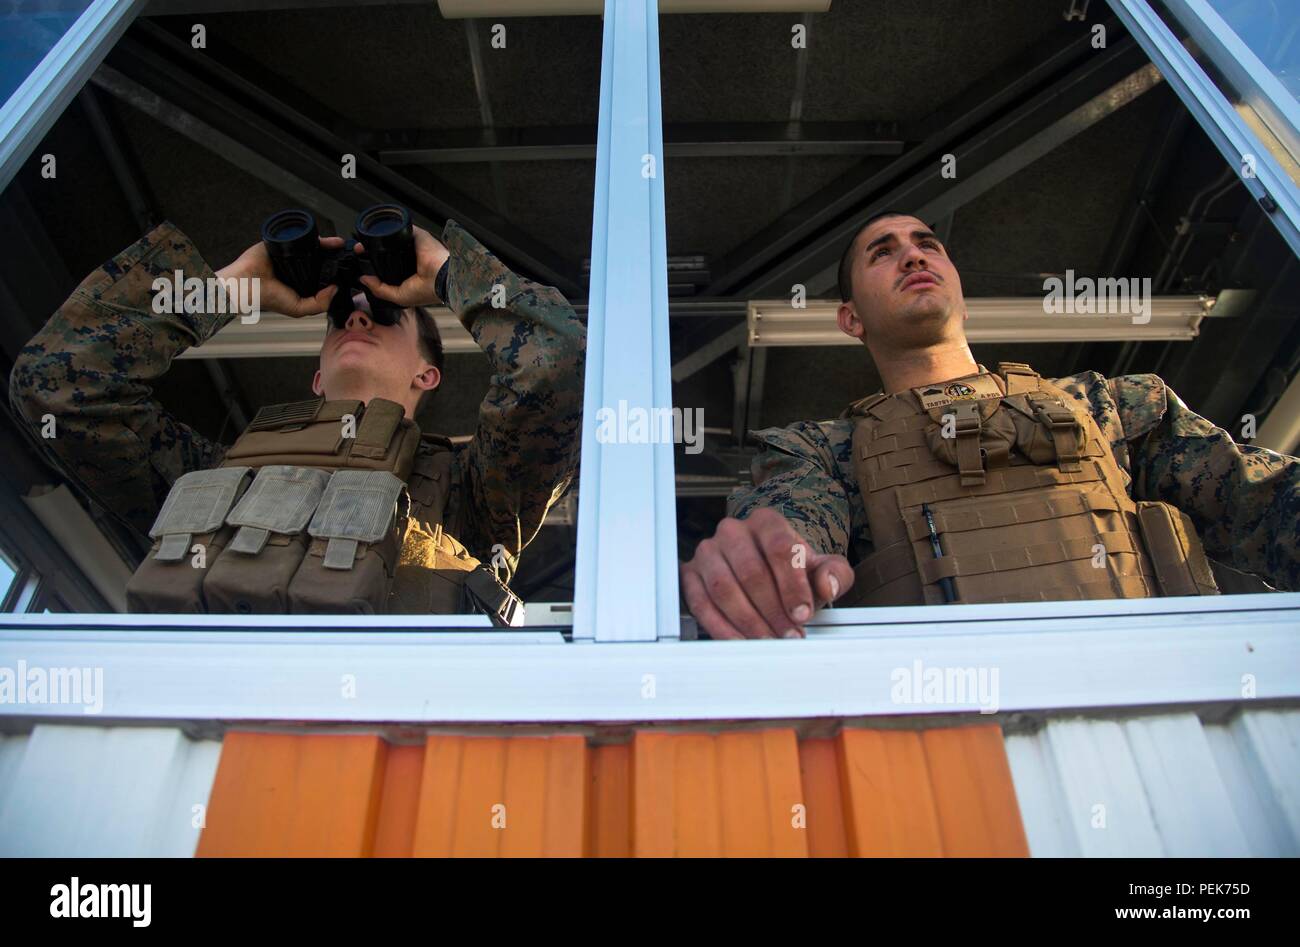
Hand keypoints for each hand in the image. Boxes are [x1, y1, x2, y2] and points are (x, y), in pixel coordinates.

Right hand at [216, 237, 342, 317]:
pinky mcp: (281, 241)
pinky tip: (324, 237)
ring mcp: (289, 253)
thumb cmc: (268, 298)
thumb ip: (320, 303)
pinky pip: (298, 235)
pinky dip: (310, 234)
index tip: (348, 268)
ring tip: (340, 244)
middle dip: (334, 255)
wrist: (245, 283)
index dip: (336, 271)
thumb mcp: (299, 308)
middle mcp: (297, 267)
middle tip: (348, 252)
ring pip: (312, 245)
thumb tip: (335, 289)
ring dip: (326, 243)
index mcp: (302, 281)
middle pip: (320, 257)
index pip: (323, 274)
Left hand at [357, 225, 450, 306]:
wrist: (442, 279)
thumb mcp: (399, 296)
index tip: (362, 261)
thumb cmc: (428, 290)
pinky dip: (390, 228)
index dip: (373, 263)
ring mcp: (414, 245)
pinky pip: (401, 228)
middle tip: (360, 250)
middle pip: (387, 250)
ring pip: (392, 238)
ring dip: (379, 238)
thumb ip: (380, 289)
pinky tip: (377, 232)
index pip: (387, 265)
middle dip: (372, 250)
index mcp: (407, 273)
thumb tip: (363, 279)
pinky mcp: (417, 235)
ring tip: (365, 242)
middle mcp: (410, 258)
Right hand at [680, 507, 853, 639]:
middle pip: (750, 571)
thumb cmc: (792, 571)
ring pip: (723, 588)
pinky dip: (720, 627)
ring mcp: (708, 552)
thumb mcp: (821, 569)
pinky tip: (740, 642)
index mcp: (767, 522)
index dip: (792, 584)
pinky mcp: (690, 574)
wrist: (764, 572)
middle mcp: (733, 530)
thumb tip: (828, 585)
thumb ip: (835, 574)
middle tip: (788, 635)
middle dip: (772, 609)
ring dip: (748, 621)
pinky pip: (700, 603)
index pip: (779, 547)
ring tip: (768, 641)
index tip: (803, 613)